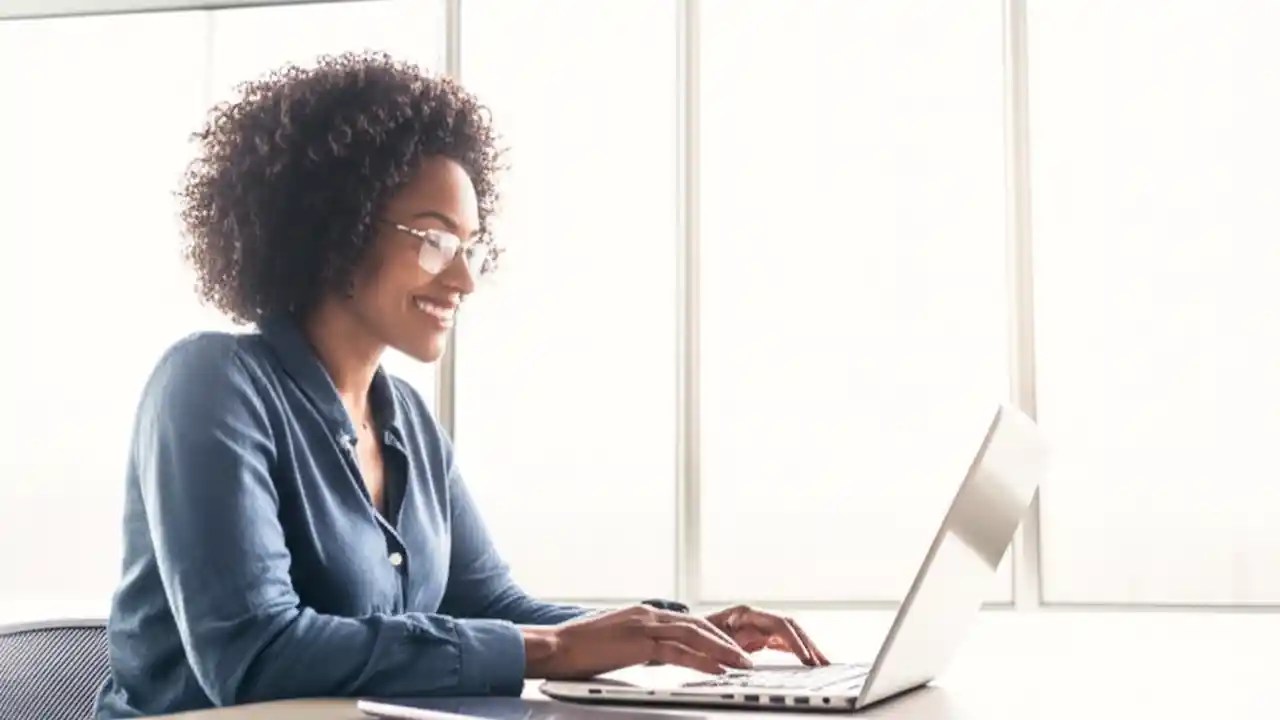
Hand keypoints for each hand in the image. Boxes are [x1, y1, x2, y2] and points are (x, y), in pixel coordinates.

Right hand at [521, 605, 753, 678]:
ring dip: (722, 651)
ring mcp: (644, 626)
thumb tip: (653, 656)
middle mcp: (648, 615)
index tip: (730, 649)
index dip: (713, 636)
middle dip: (725, 642)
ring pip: (694, 636)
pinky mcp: (638, 643)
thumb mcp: (616, 643)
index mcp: (644, 614)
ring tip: (741, 665)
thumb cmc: (579, 650)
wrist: (555, 647)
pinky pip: (679, 652)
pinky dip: (702, 661)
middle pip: (698, 625)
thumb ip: (638, 645)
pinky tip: (717, 671)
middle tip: (746, 658)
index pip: (687, 623)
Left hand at [705, 605, 829, 665]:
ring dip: (807, 648)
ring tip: (824, 664)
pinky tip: (808, 662)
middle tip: (823, 663)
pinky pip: (784, 642)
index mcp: (744, 613)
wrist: (687, 631)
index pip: (778, 624)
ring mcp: (759, 625)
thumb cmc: (695, 634)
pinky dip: (798, 651)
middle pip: (790, 627)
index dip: (794, 641)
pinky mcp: (760, 636)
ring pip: (790, 634)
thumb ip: (727, 646)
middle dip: (808, 644)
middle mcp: (755, 616)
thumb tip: (746, 659)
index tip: (805, 657)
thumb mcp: (708, 640)